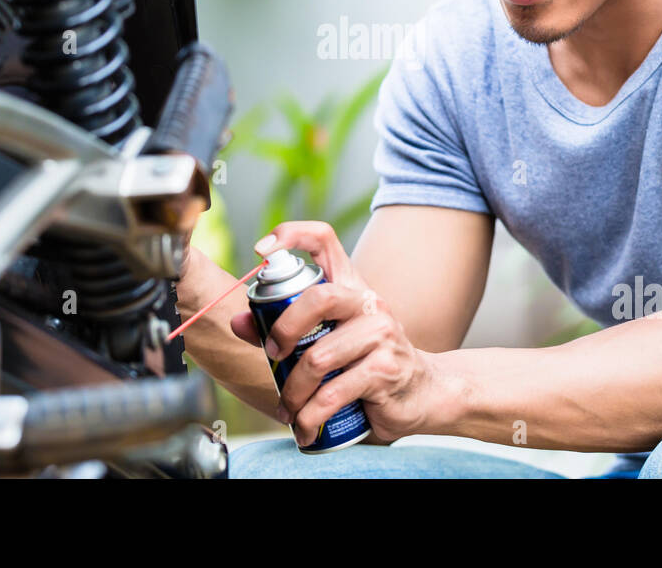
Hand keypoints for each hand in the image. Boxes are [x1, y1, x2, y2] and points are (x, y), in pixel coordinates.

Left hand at [229, 221, 438, 445]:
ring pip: (320, 358)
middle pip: (319, 298)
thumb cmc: (366, 364)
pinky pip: (334, 393)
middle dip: (284, 330)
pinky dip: (311, 416)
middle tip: (272, 356)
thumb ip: (283, 329)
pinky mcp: (386, 369)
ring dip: (294, 391)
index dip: (291, 235)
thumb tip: (238, 321)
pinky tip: (305, 428)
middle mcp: (368, 302)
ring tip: (289, 409)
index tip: (261, 249)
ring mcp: (381, 333)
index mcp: (350, 286)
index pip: (324, 239)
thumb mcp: (328, 341)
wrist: (423, 393)